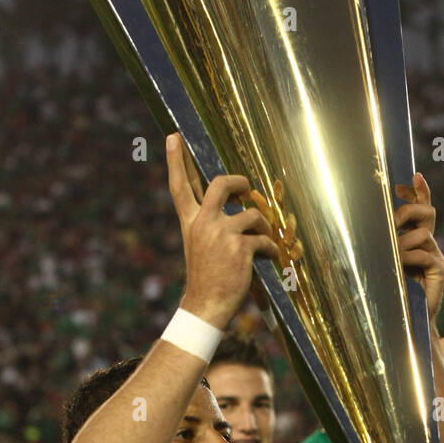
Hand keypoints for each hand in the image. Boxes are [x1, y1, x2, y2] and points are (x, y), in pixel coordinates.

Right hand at [166, 133, 279, 328]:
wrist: (206, 305)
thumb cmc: (206, 277)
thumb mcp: (198, 245)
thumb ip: (207, 223)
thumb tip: (228, 205)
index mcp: (190, 222)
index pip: (180, 186)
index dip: (176, 160)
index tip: (172, 137)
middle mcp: (203, 223)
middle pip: (220, 184)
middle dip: (237, 182)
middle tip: (246, 190)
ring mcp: (222, 234)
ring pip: (252, 214)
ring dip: (263, 226)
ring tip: (263, 239)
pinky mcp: (241, 247)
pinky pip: (264, 239)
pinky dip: (271, 249)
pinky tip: (270, 258)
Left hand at [394, 173, 443, 320]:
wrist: (406, 322)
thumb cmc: (390, 293)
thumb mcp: (382, 263)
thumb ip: (381, 245)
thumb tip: (364, 222)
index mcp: (415, 239)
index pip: (421, 207)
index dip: (417, 191)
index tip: (405, 180)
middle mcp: (428, 244)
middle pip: (427, 211)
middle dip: (407, 210)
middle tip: (391, 221)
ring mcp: (436, 256)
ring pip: (423, 232)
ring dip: (403, 241)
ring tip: (393, 258)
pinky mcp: (441, 269)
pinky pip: (426, 253)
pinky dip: (410, 257)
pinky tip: (401, 268)